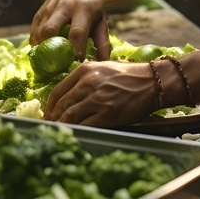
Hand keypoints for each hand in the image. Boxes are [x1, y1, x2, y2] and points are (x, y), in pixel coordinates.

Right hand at [30, 0, 110, 59]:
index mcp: (84, 9)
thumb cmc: (93, 4)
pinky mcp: (42, 8)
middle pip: (50, 29)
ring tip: (47, 59)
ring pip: (39, 29)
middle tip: (55, 64)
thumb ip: (103, 43)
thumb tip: (104, 64)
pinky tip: (41, 49)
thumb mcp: (102, 20)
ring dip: (41, 47)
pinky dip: (35, 40)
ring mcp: (51, 6)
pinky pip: (34, 27)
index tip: (75, 64)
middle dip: (50, 49)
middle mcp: (65, 7)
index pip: (77, 33)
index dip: (75, 50)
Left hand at [43, 61, 158, 126]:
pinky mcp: (107, 114)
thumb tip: (70, 92)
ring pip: (70, 116)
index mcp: (85, 70)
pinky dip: (77, 130)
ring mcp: (97, 99)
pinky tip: (74, 133)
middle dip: (53, 117)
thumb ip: (85, 77)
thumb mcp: (103, 68)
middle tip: (50, 125)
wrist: (152, 82)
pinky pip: (85, 125)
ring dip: (62, 125)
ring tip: (59, 131)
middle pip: (62, 105)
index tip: (48, 113)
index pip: (58, 90)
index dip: (50, 105)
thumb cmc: (129, 75)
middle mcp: (88, 83)